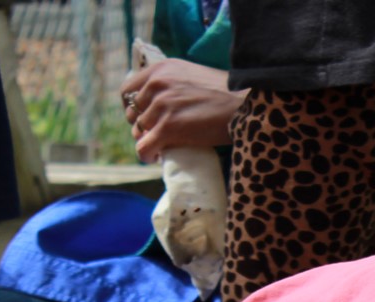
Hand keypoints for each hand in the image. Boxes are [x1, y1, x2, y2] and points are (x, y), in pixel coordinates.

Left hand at [121, 59, 244, 162]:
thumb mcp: (192, 76)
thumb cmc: (227, 93)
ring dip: (149, 140)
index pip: (128, 90)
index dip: (133, 107)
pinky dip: (146, 154)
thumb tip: (159, 105)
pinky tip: (155, 157)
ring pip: (139, 131)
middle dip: (142, 126)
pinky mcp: (168, 127)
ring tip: (162, 146)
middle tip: (157, 135)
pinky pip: (144, 146)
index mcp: (160, 69)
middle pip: (133, 113)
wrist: (246, 104)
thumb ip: (172, 84)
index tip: (143, 117)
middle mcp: (157, 84)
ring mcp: (161, 105)